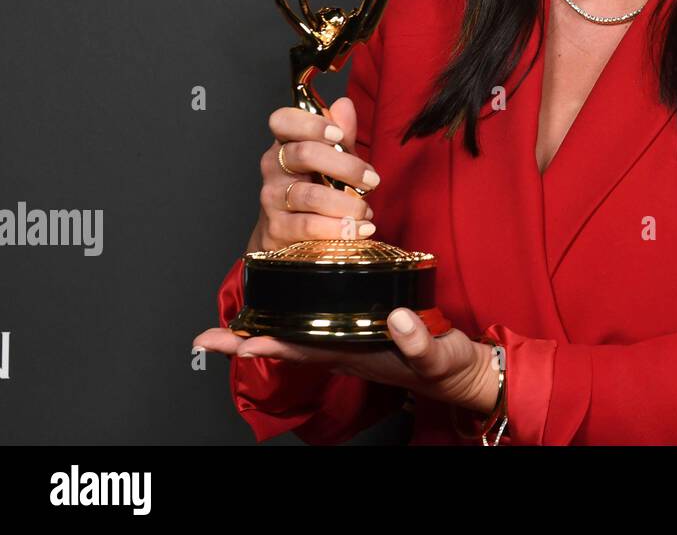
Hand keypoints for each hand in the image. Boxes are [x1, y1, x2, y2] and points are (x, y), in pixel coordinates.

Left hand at [192, 310, 501, 414]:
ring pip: (297, 337)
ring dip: (264, 330)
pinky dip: (294, 321)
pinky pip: (318, 328)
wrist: (461, 374)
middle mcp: (344, 350)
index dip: (266, 343)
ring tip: (234, 322)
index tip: (234, 339)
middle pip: (286, 345)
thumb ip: (418, 340)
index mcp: (355, 354)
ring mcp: (350, 344)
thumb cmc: (448, 366)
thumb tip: (395, 318)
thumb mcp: (438, 354)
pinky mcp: (362, 333)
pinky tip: (288, 309)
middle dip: (247, 341)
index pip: (301, 348)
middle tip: (207, 336)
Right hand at [247, 96, 380, 254]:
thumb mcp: (334, 159)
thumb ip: (341, 134)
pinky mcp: (277, 228)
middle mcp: (274, 166)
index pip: (282, 120)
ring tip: (366, 212)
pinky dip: (338, 228)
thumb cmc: (316, 187)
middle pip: (304, 154)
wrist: (289, 235)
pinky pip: (308, 225)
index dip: (310, 124)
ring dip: (345, 204)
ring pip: (309, 195)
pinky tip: (360, 230)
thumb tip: (344, 104)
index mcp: (286, 142)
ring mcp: (272, 197)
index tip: (338, 135)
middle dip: (346, 167)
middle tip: (373, 181)